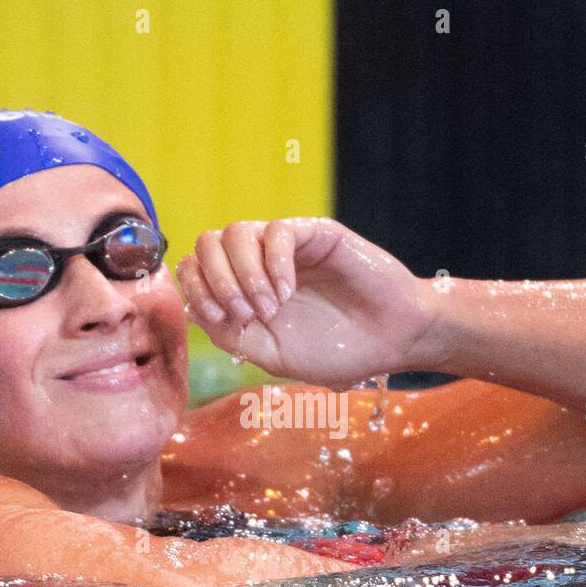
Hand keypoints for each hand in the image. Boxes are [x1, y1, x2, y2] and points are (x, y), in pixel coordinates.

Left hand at [174, 218, 436, 386]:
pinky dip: (275, 264)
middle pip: (209, 243)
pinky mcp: (316, 233)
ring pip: (238, 232)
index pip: (196, 267)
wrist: (391, 341)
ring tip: (272, 308)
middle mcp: (259, 262)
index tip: (220, 317)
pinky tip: (287, 292)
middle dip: (218, 281)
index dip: (196, 287)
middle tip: (247, 314)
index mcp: (243, 289)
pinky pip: (279, 232)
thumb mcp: (273, 354)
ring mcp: (287, 246)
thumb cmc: (336, 350)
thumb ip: (231, 335)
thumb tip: (193, 308)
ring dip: (245, 274)